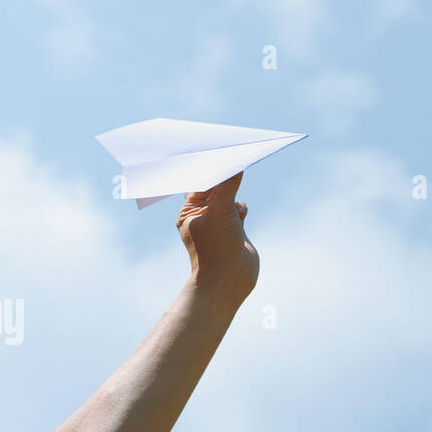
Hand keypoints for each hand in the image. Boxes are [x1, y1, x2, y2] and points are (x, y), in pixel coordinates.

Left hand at [176, 172, 258, 318]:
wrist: (229, 280)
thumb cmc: (216, 247)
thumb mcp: (221, 210)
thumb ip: (228, 186)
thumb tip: (237, 165)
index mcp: (189, 212)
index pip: (197, 182)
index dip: (207, 168)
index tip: (219, 151)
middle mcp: (202, 216)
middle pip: (214, 188)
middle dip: (224, 178)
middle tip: (235, 159)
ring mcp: (219, 223)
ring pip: (229, 197)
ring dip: (234, 196)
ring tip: (235, 203)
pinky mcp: (234, 229)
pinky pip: (239, 209)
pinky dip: (242, 208)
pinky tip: (242, 216)